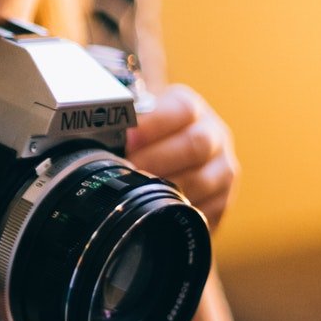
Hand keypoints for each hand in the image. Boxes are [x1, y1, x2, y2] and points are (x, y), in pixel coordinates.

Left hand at [125, 84, 237, 231]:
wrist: (172, 158)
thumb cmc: (147, 139)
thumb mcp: (137, 121)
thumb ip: (124, 122)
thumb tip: (96, 132)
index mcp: (191, 108)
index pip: (182, 108)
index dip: (154, 124)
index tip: (128, 138)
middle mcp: (213, 134)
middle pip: (196, 144)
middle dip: (156, 160)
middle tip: (127, 170)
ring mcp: (222, 167)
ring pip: (201, 180)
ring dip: (165, 189)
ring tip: (136, 193)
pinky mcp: (223, 199)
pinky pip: (205, 209)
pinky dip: (179, 212)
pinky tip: (157, 212)